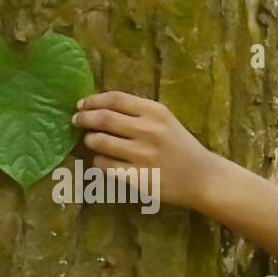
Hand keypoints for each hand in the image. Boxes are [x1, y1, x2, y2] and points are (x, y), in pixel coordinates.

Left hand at [72, 91, 222, 211]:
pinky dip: (98, 161)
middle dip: (84, 118)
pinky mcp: (137, 177)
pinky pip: (104, 166)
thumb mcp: (165, 121)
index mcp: (156, 112)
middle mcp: (149, 131)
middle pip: (104, 119)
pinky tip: (102, 160)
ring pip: (100, 143)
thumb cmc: (179, 145)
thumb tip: (99, 106)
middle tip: (76, 120)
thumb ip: (137, 112)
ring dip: (90, 140)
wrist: (201, 177)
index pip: (116, 99)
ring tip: (91, 141)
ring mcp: (143, 155)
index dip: (93, 100)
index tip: (81, 104)